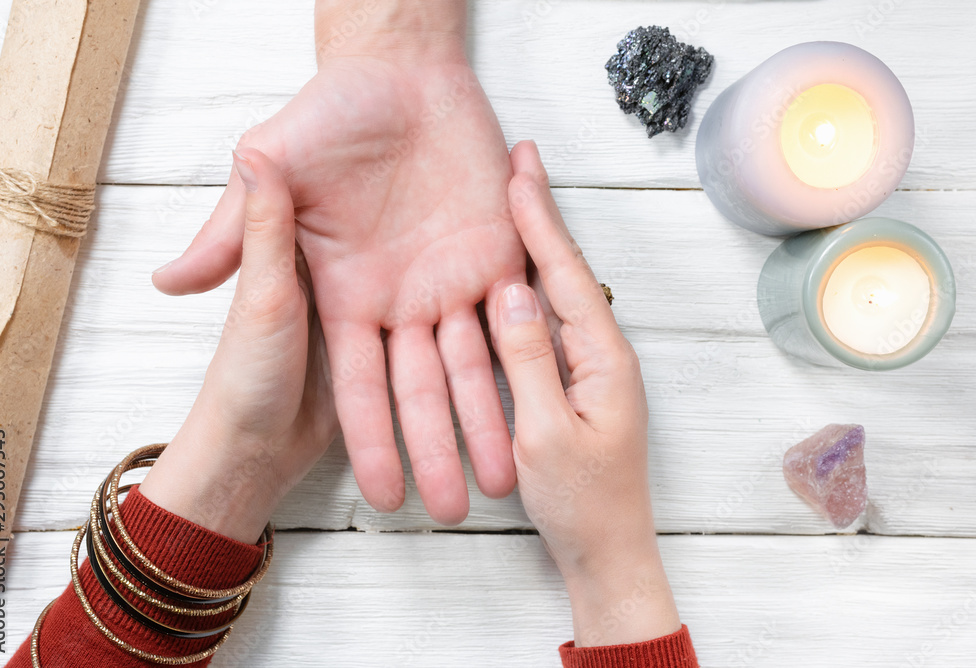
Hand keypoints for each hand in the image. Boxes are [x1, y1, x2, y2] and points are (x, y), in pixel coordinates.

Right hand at [151, 1, 521, 524]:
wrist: (397, 74)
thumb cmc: (330, 114)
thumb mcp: (271, 166)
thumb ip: (233, 231)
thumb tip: (167, 280)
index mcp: (347, 297)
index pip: (360, 385)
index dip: (373, 440)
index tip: (385, 497)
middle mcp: (400, 302)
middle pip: (421, 391)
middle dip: (438, 450)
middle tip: (455, 509)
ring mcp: (450, 282)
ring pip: (474, 366)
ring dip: (490, 419)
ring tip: (510, 476)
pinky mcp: (495, 254)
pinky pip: (517, 313)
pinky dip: (528, 356)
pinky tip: (542, 400)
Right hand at [492, 142, 680, 645]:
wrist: (607, 554)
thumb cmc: (582, 504)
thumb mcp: (545, 434)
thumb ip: (529, 361)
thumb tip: (511, 290)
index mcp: (604, 356)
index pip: (567, 274)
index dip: (541, 219)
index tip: (518, 169)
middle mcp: (601, 350)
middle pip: (565, 270)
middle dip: (539, 214)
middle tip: (516, 161)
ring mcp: (588, 365)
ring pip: (555, 293)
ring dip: (532, 245)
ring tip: (509, 198)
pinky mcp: (572, 382)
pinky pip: (545, 324)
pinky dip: (526, 288)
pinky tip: (508, 268)